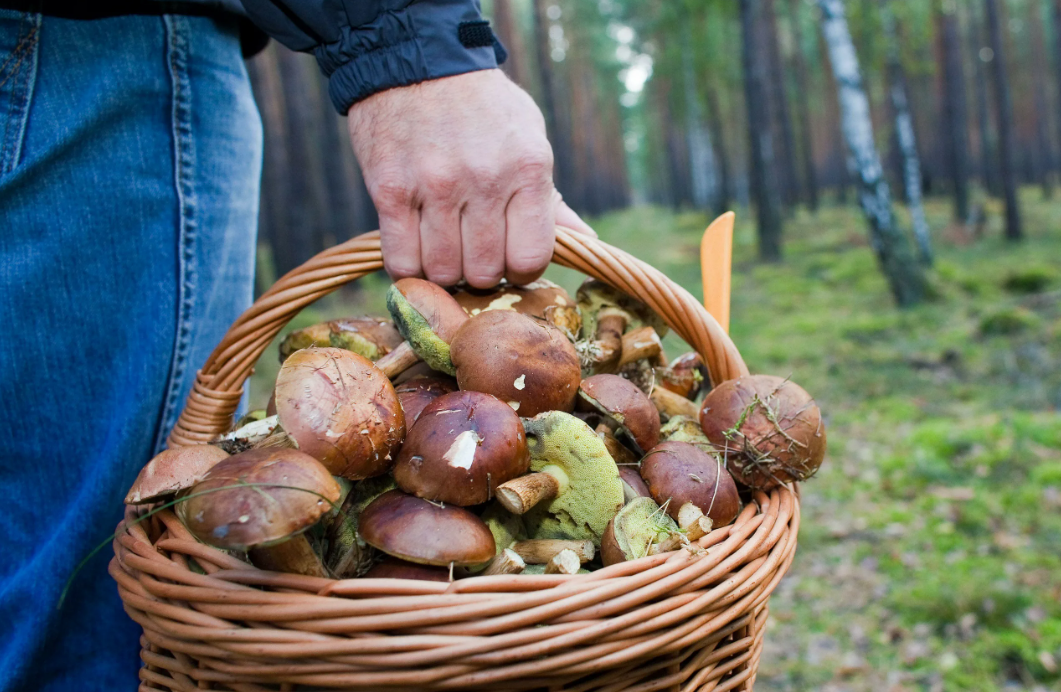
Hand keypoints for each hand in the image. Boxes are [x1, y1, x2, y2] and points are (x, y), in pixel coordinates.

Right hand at [348, 69, 593, 286]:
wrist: (417, 60)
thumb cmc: (483, 107)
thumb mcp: (530, 139)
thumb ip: (551, 199)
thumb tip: (585, 243)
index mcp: (527, 168)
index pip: (530, 258)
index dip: (520, 270)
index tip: (509, 259)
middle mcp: (484, 180)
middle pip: (484, 272)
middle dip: (480, 272)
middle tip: (472, 250)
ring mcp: (435, 186)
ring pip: (442, 272)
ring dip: (443, 270)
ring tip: (444, 247)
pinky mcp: (390, 191)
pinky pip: (401, 260)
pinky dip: (408, 266)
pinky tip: (416, 249)